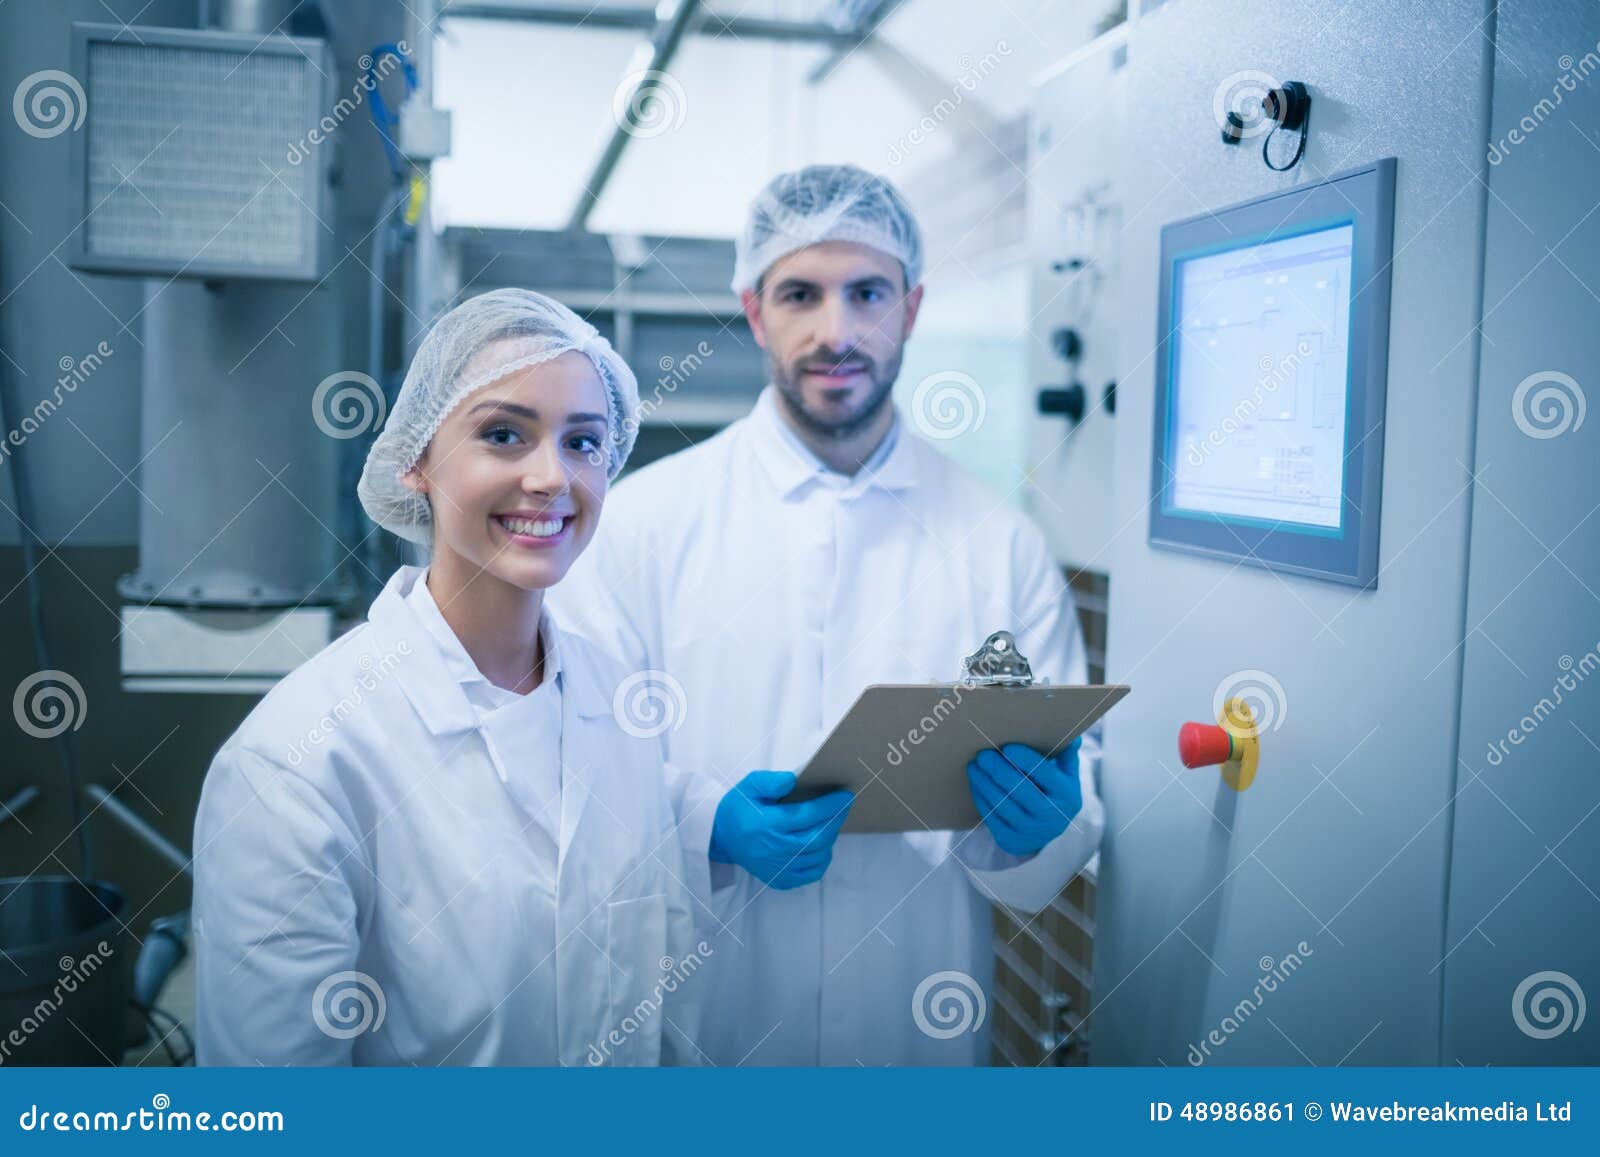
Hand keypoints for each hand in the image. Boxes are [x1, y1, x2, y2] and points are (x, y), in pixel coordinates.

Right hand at [708, 771, 853, 889]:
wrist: (720, 836)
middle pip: (817, 837)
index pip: (807, 815)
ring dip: (830, 838)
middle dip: (835, 820)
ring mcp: (777, 868)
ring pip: (817, 856)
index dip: (830, 806)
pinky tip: (822, 845)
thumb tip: (794, 780)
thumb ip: (771, 781)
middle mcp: (773, 849)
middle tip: (843, 807)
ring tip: (831, 822)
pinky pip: (811, 874)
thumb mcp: (750, 785)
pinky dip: (823, 859)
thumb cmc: (740, 807)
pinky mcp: (779, 880)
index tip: (845, 796)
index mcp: (766, 824)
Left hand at [966, 738, 1082, 856]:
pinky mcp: (1011, 839)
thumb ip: (1067, 754)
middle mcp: (1051, 816)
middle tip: (983, 754)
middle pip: (1020, 790)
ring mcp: (1031, 830)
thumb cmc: (1054, 792)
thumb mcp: (1067, 775)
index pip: (1045, 774)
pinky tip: (976, 782)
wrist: (1046, 830)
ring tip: (975, 765)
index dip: (1026, 760)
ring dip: (985, 783)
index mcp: (1067, 795)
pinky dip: (981, 796)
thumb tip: (1073, 736)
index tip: (1008, 747)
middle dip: (999, 770)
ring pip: (1002, 804)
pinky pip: (991, 816)